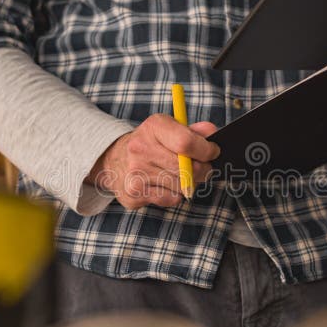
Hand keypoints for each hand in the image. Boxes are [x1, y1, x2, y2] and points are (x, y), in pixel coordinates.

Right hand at [86, 114, 219, 208]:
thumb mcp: (170, 129)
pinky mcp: (133, 193)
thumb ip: (194, 131)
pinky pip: (171, 199)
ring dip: (187, 183)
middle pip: (187, 168)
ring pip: (181, 186)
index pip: (186, 142)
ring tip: (178, 174)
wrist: (114, 158)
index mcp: (153, 127)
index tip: (212, 152)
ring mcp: (135, 172)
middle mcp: (140, 148)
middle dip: (202, 170)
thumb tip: (212, 132)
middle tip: (203, 168)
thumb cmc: (151, 143)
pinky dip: (174, 194)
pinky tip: (164, 185)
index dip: (206, 150)